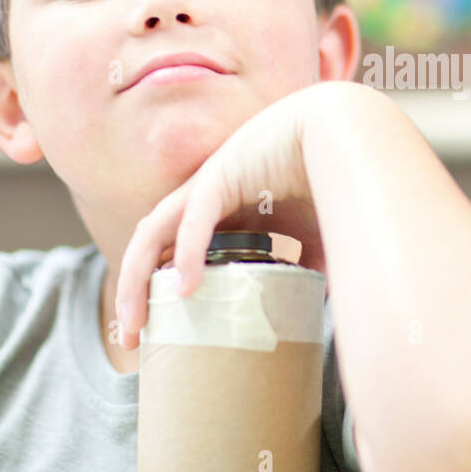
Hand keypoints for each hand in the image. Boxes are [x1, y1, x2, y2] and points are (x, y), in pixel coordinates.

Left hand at [114, 82, 337, 350]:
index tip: (156, 333)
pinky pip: (194, 219)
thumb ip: (305, 265)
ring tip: (134, 323)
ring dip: (135, 279)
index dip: (155, 290)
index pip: (169, 253)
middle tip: (127, 339)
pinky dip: (186, 253)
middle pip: (148, 247)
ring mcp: (207, 183)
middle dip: (131, 293)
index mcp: (219, 211)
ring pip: (153, 234)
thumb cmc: (328, 178)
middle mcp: (203, 197)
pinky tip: (183, 289)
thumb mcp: (310, 235)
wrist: (343, 132)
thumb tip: (312, 303)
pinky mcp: (221, 174)